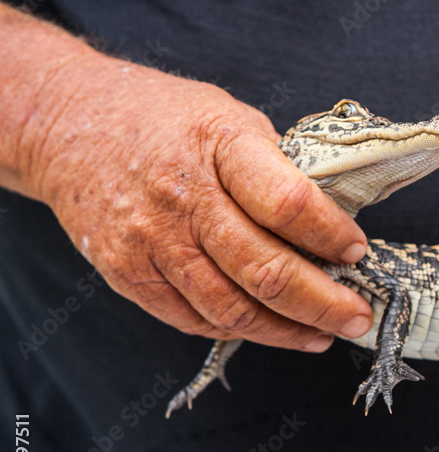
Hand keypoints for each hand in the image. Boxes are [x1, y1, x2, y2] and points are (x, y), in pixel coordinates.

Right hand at [22, 52, 372, 349]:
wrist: (67, 124)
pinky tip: (272, 328)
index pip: (289, 204)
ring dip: (287, 331)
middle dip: (324, 304)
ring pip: (232, 311)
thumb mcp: (231, 118)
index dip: (331, 236)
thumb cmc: (164, 119)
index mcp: (219, 146)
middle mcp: (182, 199)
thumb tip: (335, 225)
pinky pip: (195, 320)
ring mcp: (150, 242)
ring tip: (322, 333)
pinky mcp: (128, 275)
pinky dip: (241, 330)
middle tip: (357, 317)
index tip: (357, 252)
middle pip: (265, 272)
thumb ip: (278, 170)